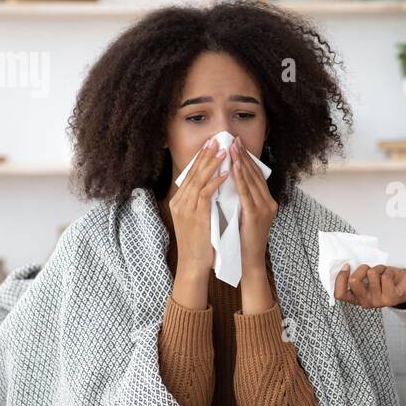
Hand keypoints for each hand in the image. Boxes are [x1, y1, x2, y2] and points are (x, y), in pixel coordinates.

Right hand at [166, 136, 228, 275]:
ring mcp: (186, 209)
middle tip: (216, 140)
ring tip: (223, 151)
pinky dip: (216, 182)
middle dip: (205, 155)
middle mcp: (180, 202)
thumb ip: (200, 204)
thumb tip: (211, 189)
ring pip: (199, 180)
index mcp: (179, 202)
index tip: (210, 146)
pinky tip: (226, 174)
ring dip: (212, 164)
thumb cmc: (199, 244)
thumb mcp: (196, 219)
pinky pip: (206, 194)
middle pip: (193, 173)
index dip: (200, 159)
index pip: (190, 175)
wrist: (193, 264)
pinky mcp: (196, 216)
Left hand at [230, 135, 277, 265]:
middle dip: (244, 155)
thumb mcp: (245, 215)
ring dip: (241, 162)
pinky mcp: (256, 215)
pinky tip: (234, 167)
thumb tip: (230, 181)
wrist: (248, 261)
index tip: (236, 144)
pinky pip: (247, 193)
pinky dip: (241, 179)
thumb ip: (242, 200)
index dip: (246, 159)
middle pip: (256, 174)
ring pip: (252, 180)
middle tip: (233, 139)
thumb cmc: (243, 240)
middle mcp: (269, 203)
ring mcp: (264, 209)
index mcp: (267, 202)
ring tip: (232, 147)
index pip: (256, 176)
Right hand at [334, 264, 405, 308]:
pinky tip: (391, 277)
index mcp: (356, 298)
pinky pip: (385, 276)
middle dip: (361, 268)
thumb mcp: (367, 278)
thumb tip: (347, 264)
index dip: (340, 278)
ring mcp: (378, 302)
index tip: (347, 266)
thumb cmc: (386, 280)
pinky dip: (388, 271)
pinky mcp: (391, 298)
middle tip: (369, 268)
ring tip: (383, 274)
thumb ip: (358, 275)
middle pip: (354, 281)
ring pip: (371, 274)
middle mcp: (365, 302)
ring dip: (378, 269)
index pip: (340, 294)